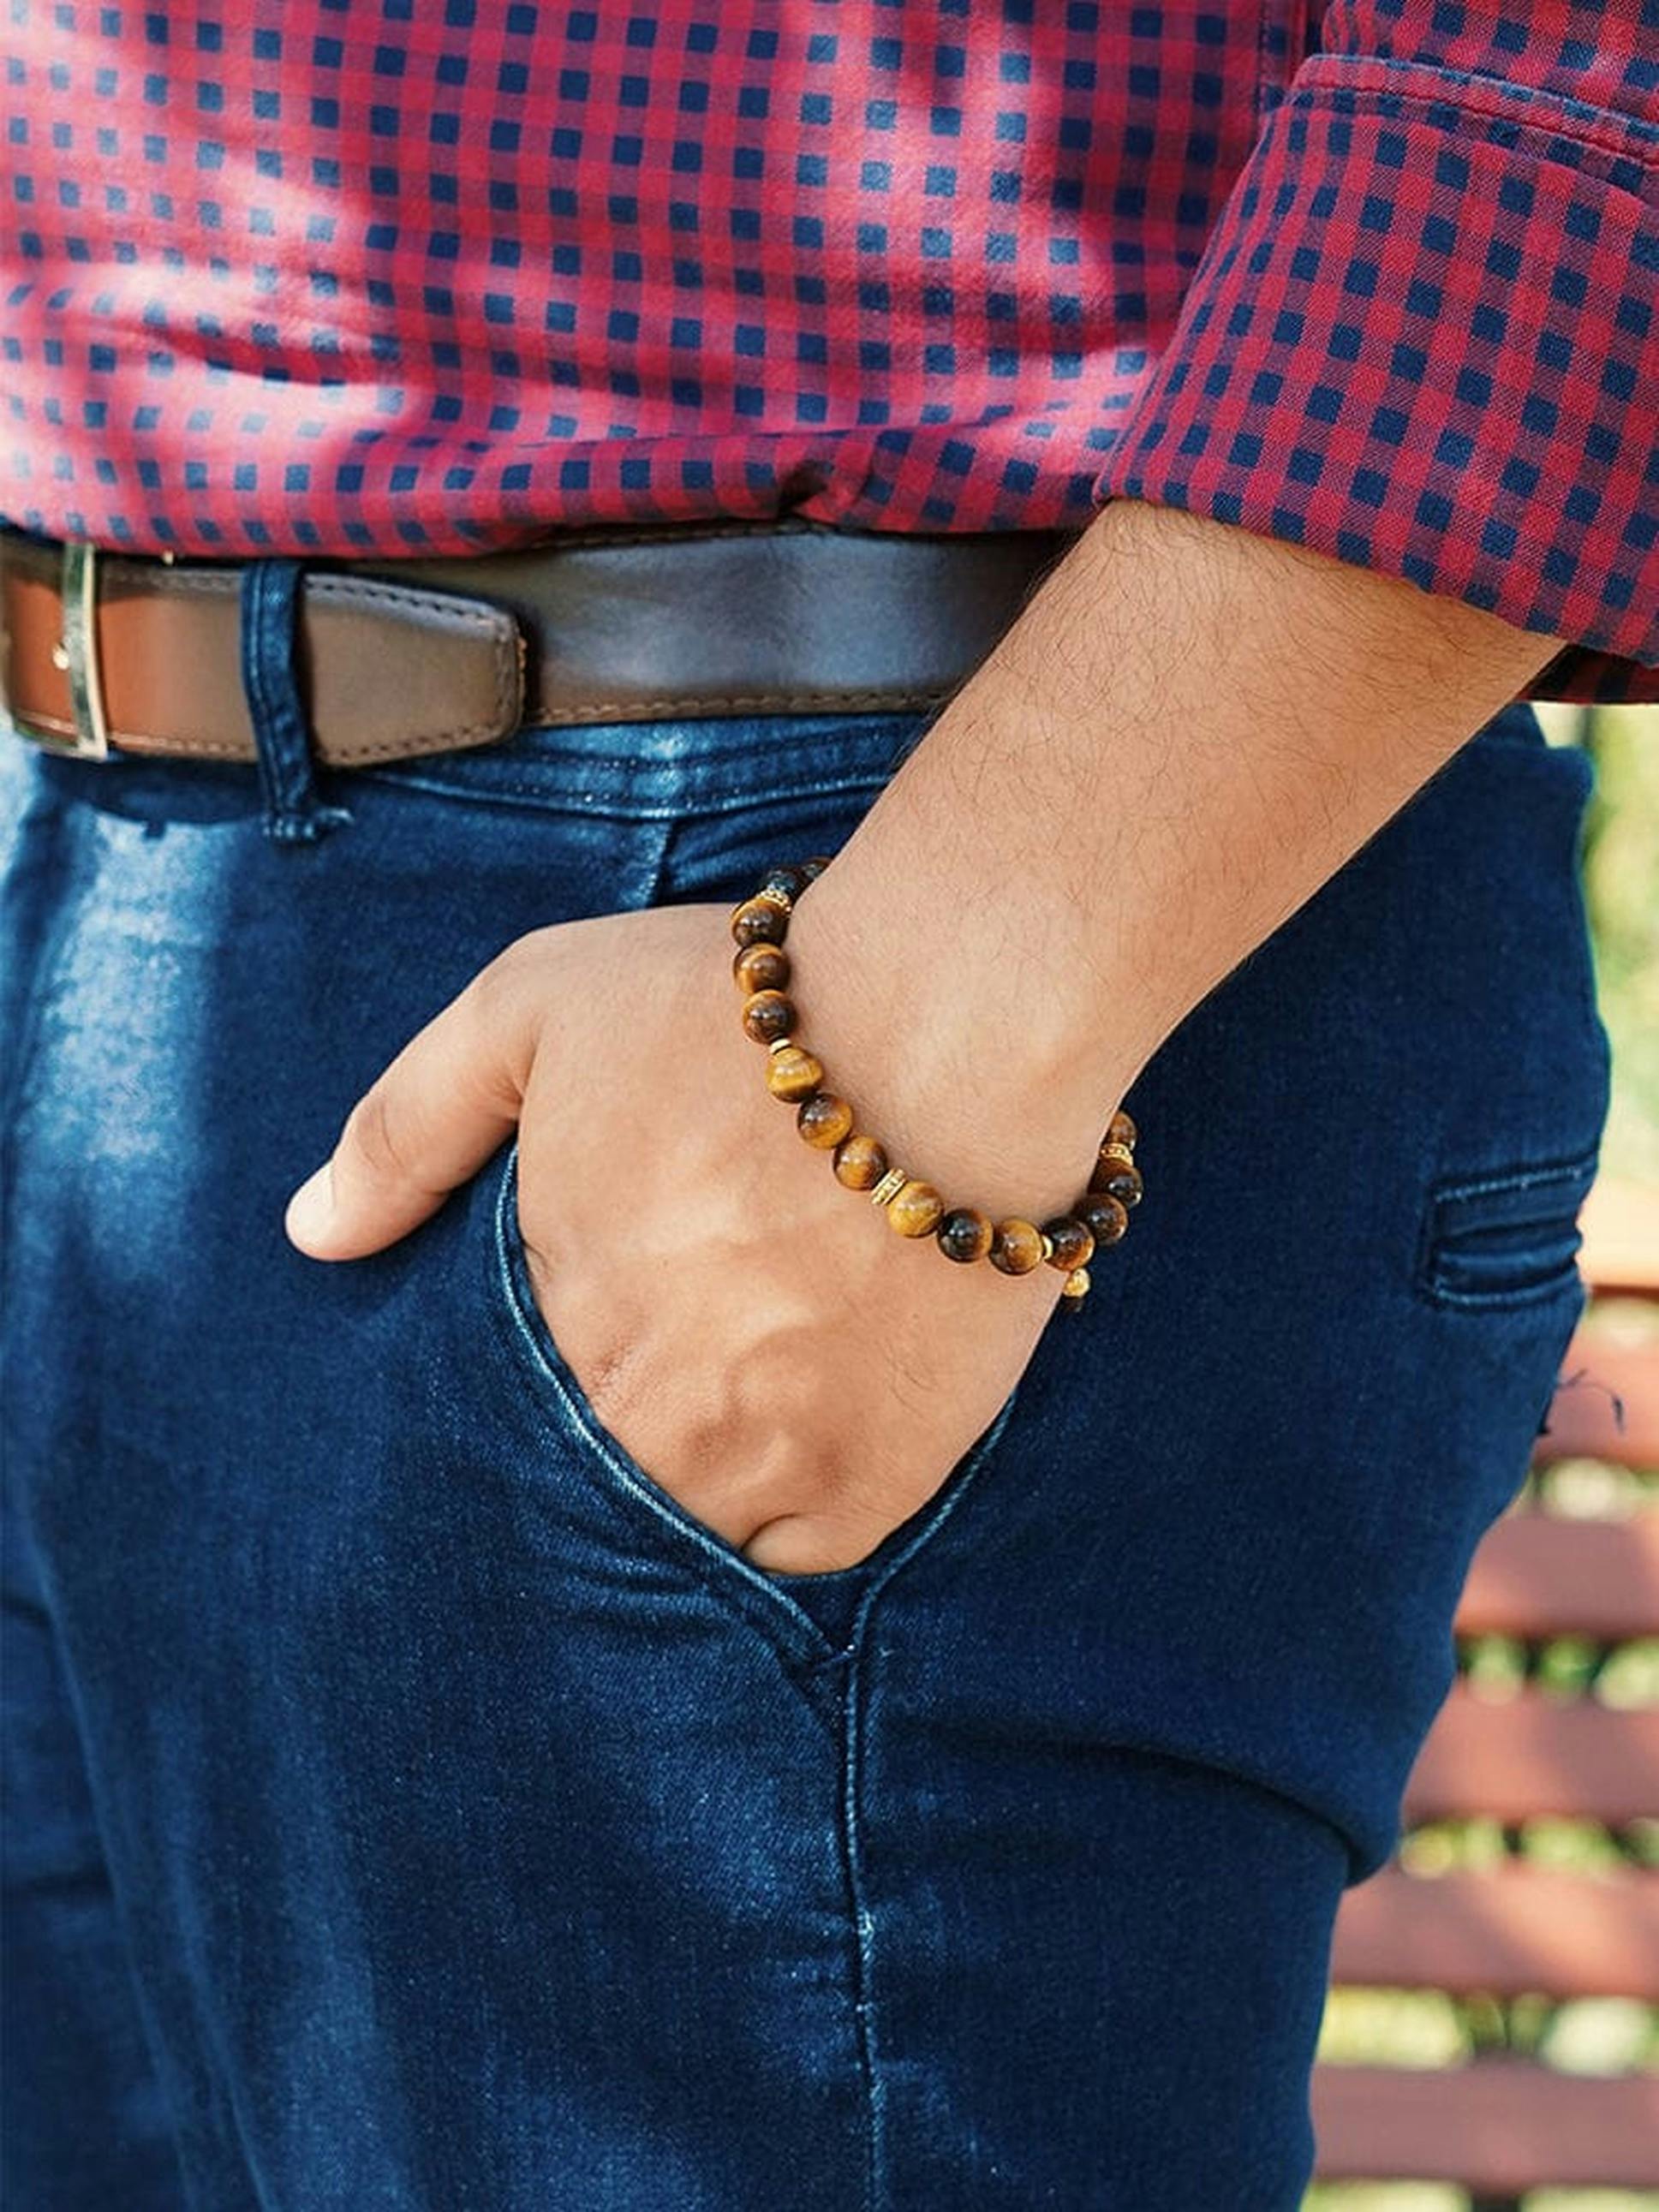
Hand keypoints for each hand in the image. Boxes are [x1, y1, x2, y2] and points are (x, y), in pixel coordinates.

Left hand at [284, 898, 1067, 1574]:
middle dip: (612, 1428)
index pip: (498, 1411)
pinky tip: (807, 1430)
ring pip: (683, 1527)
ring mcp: (755, 1464)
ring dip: (692, 1480)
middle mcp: (638, 1413)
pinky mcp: (871, 1485)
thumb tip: (312, 1234)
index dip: (535, 1375)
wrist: (950, 1030)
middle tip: (670, 1361)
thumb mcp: (531, 1011)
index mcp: (548, 1316)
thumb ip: (408, 1125)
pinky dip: (790, 1514)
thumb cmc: (732, 1012)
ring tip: (734, 1401)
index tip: (587, 1326)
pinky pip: (797, 1555)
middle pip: (589, 1474)